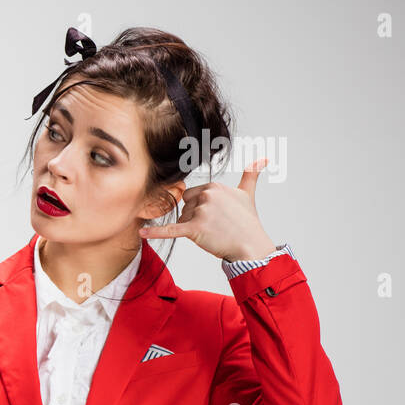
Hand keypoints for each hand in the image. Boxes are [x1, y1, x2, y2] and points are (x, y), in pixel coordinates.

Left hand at [139, 159, 276, 261]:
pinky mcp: (195, 228)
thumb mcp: (248, 194)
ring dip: (191, 229)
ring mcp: (201, 211)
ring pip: (181, 220)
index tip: (214, 216)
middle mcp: (206, 195)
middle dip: (193, 218)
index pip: (190, 196)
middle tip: (213, 226)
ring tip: (211, 233)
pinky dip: (156, 232)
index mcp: (213, 186)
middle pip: (184, 207)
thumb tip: (262, 159)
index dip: (198, 208)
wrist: (251, 246)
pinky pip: (171, 229)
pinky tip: (142, 233)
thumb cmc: (247, 222)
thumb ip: (251, 175)